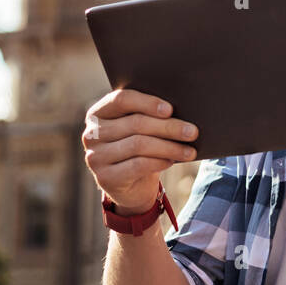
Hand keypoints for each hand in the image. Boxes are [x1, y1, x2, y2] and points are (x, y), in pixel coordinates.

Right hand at [83, 89, 199, 213]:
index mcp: (98, 113)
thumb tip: (182, 110)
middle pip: (135, 124)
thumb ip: (150, 116)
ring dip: (169, 147)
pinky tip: (172, 161)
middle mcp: (92, 134)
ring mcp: (95, 156)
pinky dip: (159, 161)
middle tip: (193, 131)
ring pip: (138, 145)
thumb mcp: (141, 130)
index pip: (121, 99)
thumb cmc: (140, 147)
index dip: (147, 103)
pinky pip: (137, 165)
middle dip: (168, 127)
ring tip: (190, 150)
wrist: (131, 185)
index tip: (171, 109)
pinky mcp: (104, 177)